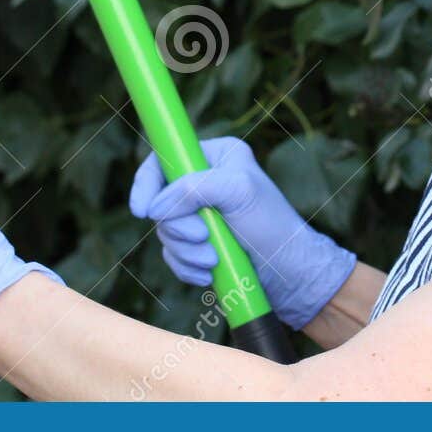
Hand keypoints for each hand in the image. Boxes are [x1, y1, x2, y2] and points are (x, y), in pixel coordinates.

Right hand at [129, 136, 356, 330]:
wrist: (290, 274)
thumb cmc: (273, 227)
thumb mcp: (238, 192)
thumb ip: (193, 188)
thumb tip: (154, 207)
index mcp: (217, 156)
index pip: (165, 158)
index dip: (147, 183)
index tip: (142, 210)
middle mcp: (206, 181)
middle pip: (160, 201)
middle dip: (178, 227)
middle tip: (204, 237)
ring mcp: (202, 214)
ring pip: (166, 232)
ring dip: (187, 251)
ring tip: (214, 259)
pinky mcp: (201, 244)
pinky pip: (174, 255)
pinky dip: (187, 267)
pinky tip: (209, 273)